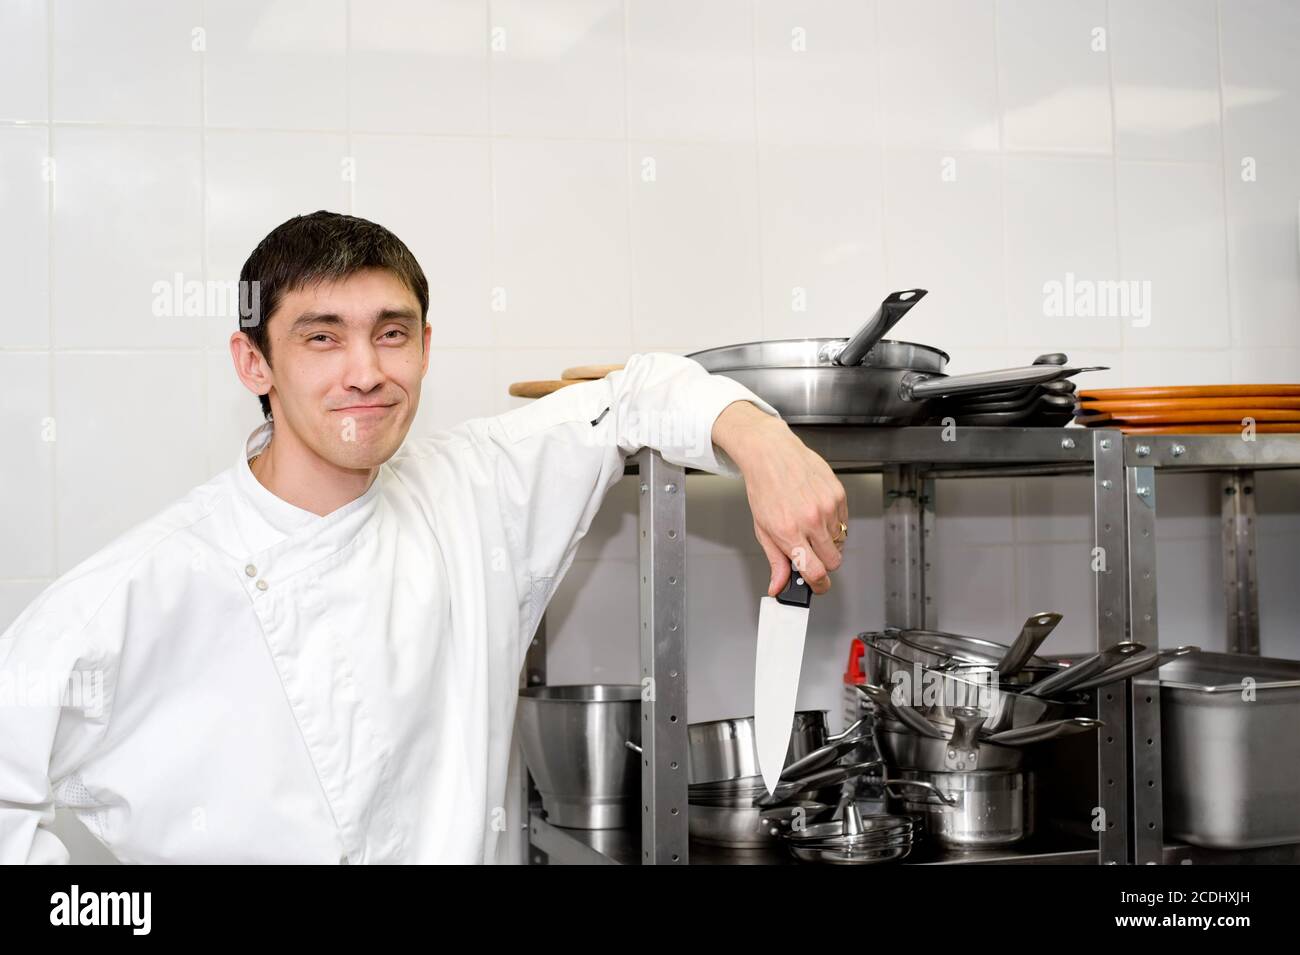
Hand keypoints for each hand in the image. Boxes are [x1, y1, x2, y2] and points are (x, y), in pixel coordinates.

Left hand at [711, 402, 847, 595]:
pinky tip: (817, 510)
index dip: (819, 585)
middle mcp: (811, 520)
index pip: (815, 572)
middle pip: (834, 561)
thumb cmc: (764, 488)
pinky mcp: (838, 494)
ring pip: (840, 542)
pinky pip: (844, 522)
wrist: (771, 453)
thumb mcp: (763, 529)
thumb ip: (775, 560)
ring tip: (810, 524)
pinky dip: (834, 523)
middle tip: (811, 552)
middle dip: (824, 563)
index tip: (818, 586)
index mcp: (789, 532)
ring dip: (828, 541)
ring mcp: (827, 507)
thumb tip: (778, 586)